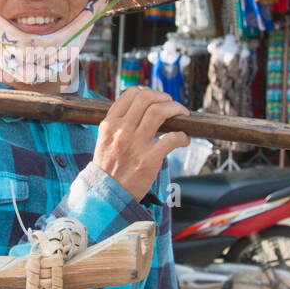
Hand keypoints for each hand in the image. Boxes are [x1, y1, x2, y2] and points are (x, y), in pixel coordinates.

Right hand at [93, 87, 190, 201]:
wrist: (106, 195)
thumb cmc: (109, 167)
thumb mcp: (105, 140)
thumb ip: (120, 123)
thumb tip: (145, 109)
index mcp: (110, 124)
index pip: (131, 94)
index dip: (149, 93)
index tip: (158, 100)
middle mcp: (121, 130)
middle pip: (147, 98)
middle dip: (165, 97)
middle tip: (172, 105)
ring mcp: (135, 144)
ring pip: (159, 112)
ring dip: (176, 109)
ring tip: (182, 115)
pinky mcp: (148, 160)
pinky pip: (172, 138)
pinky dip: (183, 136)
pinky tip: (184, 140)